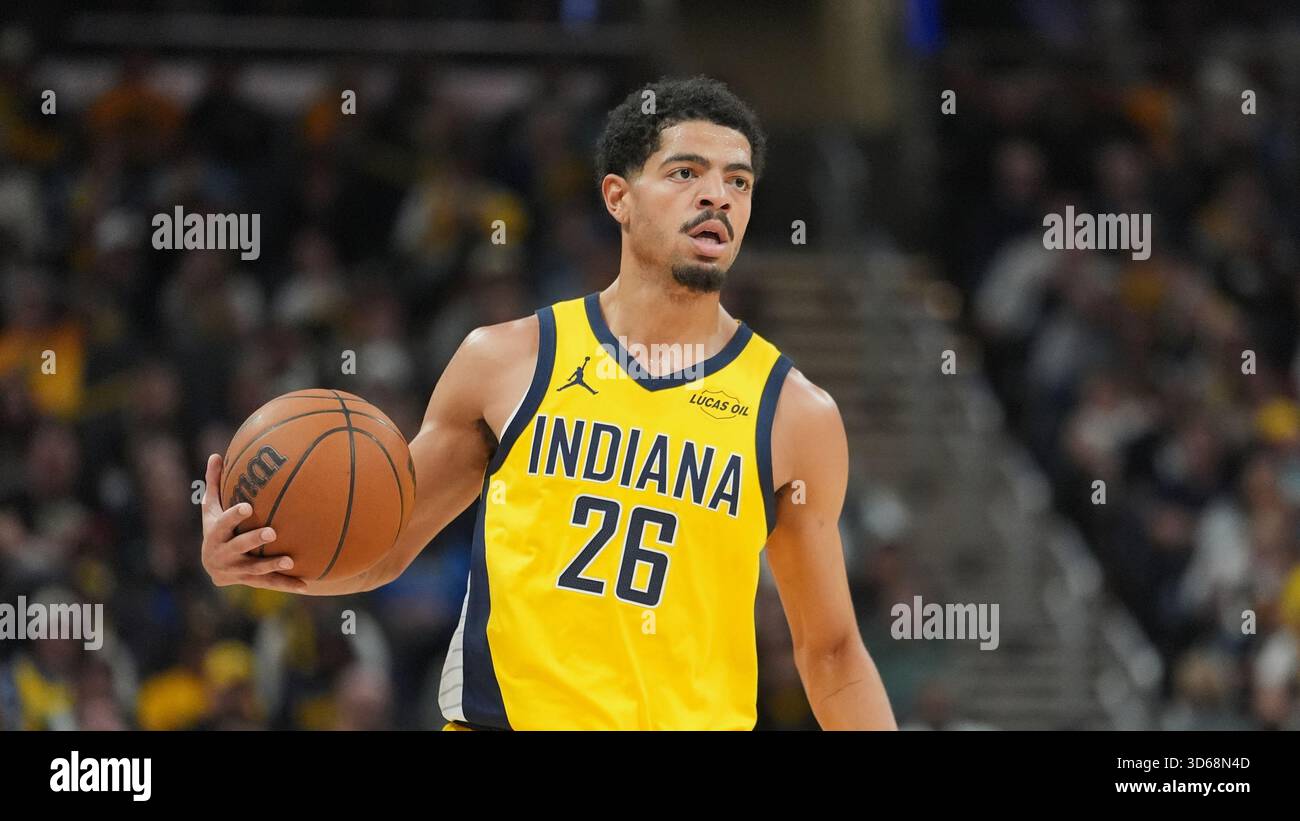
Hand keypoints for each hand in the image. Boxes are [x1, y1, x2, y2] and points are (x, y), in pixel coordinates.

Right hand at [199, 453, 306, 592]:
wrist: (212, 567)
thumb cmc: (215, 529)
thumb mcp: (210, 508)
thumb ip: (214, 483)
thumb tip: (216, 454)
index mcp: (216, 533)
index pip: (225, 521)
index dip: (235, 515)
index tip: (247, 506)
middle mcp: (225, 553)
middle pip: (240, 546)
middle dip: (254, 540)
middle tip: (272, 533)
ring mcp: (238, 569)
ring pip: (256, 569)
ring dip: (272, 566)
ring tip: (289, 561)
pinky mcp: (250, 581)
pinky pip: (270, 583)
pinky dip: (286, 584)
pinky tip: (305, 585)